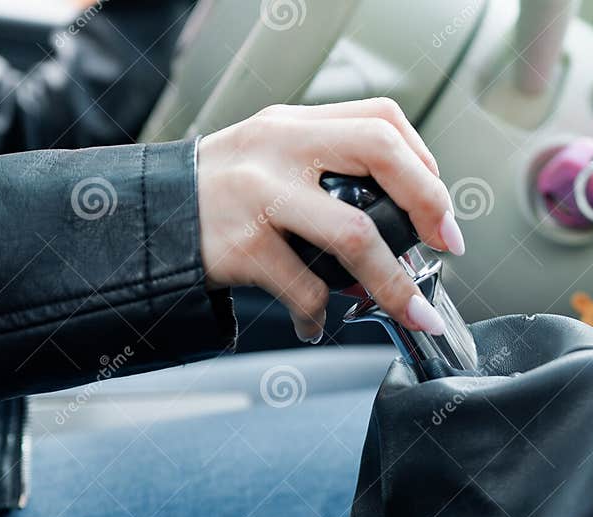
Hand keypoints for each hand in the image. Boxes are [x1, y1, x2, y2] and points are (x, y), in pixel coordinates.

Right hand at [196, 98, 464, 342]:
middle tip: (446, 245)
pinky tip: (315, 322)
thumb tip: (397, 231)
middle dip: (429, 203)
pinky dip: (321, 314)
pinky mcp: (242, 244)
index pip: (379, 118)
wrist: (146, 219)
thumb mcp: (269, 160)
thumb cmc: (219, 195)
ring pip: (354, 234)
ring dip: (392, 283)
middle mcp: (279, 147)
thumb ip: (326, 175)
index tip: (440, 206)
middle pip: (380, 154)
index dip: (424, 161)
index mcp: (295, 124)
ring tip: (408, 310)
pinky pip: (305, 287)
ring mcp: (259, 193)